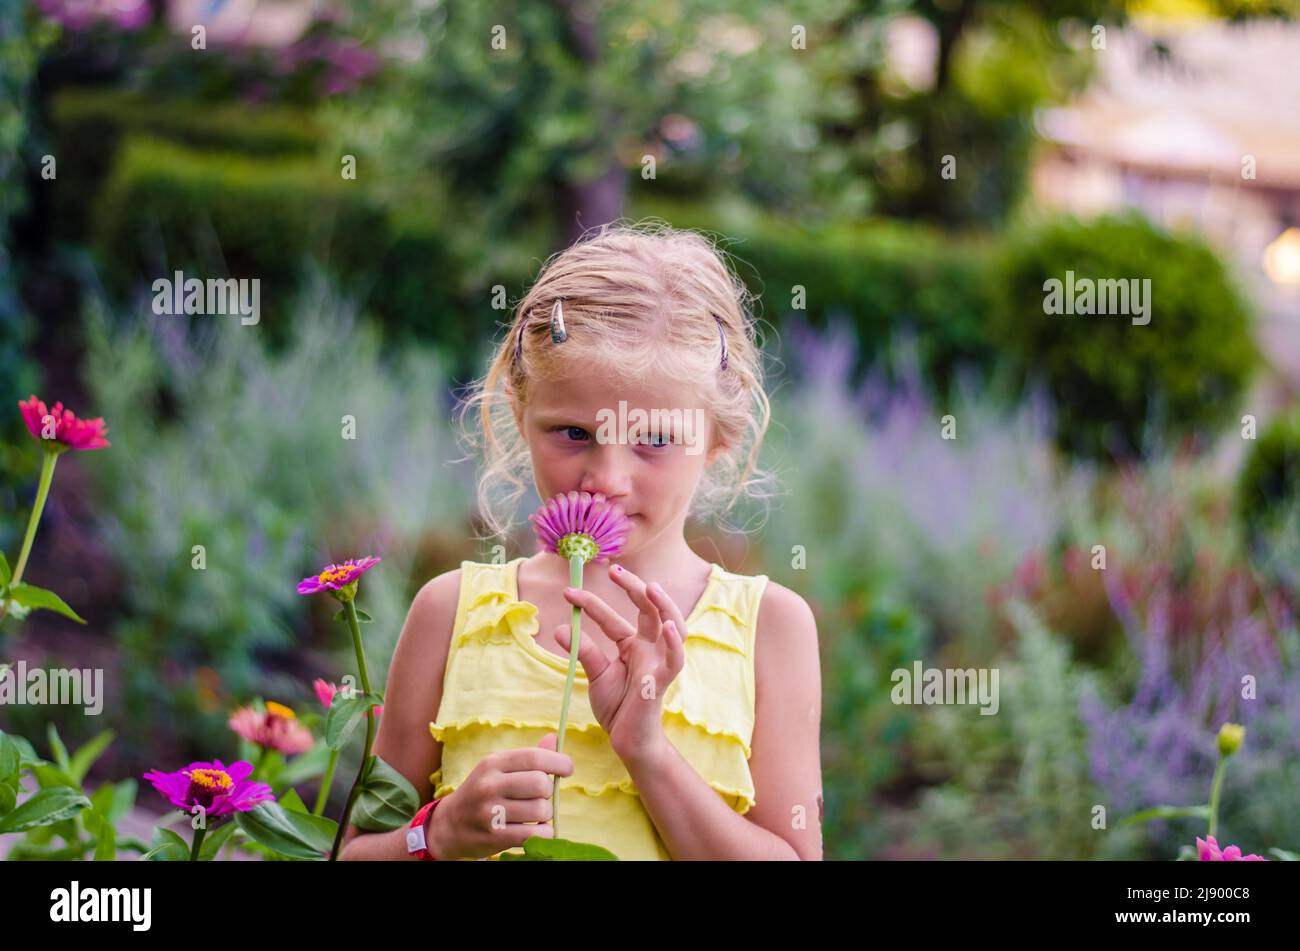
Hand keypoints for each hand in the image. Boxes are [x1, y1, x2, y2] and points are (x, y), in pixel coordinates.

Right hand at [428, 733, 572, 859]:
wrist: (448, 826)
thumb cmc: (481, 793)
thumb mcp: (498, 769)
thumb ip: (528, 757)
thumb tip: (554, 738)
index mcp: (493, 763)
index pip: (534, 757)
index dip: (558, 761)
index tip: (568, 768)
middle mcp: (490, 785)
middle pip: (541, 784)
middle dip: (548, 792)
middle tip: (540, 797)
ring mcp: (490, 812)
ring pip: (541, 811)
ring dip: (545, 815)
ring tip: (534, 815)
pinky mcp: (495, 837)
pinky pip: (536, 834)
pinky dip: (543, 833)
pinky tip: (534, 829)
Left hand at [556, 563, 686, 762]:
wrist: (627, 740)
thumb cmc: (617, 707)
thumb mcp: (595, 674)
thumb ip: (583, 651)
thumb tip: (560, 627)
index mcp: (633, 644)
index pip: (614, 617)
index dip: (592, 603)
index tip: (569, 592)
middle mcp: (649, 648)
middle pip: (651, 609)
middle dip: (635, 587)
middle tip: (614, 570)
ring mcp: (659, 662)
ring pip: (673, 626)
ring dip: (665, 606)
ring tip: (651, 588)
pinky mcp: (662, 681)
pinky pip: (674, 660)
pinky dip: (674, 643)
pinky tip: (667, 627)